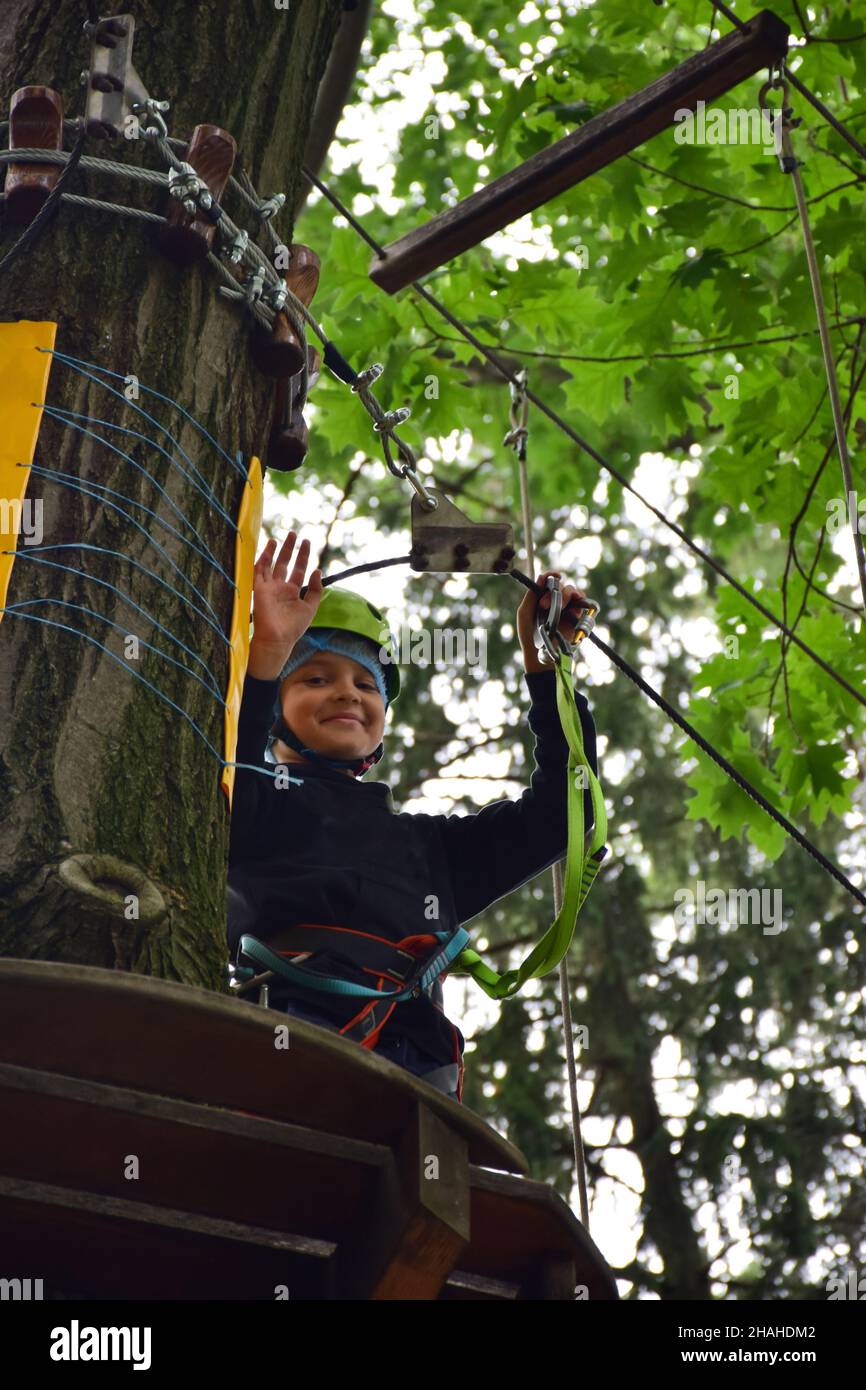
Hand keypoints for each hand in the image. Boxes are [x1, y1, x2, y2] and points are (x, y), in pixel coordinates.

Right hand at [250, 532, 323, 660]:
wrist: (278, 639)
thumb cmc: (294, 626)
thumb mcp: (310, 607)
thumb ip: (315, 589)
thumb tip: (318, 571)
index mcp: (292, 591)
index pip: (299, 569)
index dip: (303, 556)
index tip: (306, 542)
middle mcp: (280, 587)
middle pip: (284, 563)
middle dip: (289, 549)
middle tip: (293, 534)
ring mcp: (269, 588)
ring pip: (269, 566)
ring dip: (272, 552)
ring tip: (277, 539)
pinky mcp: (258, 590)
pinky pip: (258, 573)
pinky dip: (261, 562)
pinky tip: (265, 551)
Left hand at [516, 570, 588, 655]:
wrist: (540, 654)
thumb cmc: (529, 635)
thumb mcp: (524, 613)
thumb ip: (531, 595)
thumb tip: (542, 576)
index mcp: (542, 597)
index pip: (550, 581)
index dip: (553, 575)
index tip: (555, 576)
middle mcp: (556, 601)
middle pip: (562, 585)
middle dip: (555, 591)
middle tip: (544, 606)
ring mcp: (567, 609)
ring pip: (573, 591)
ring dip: (567, 595)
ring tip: (560, 608)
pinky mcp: (577, 617)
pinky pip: (584, 603)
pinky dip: (580, 601)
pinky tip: (572, 609)